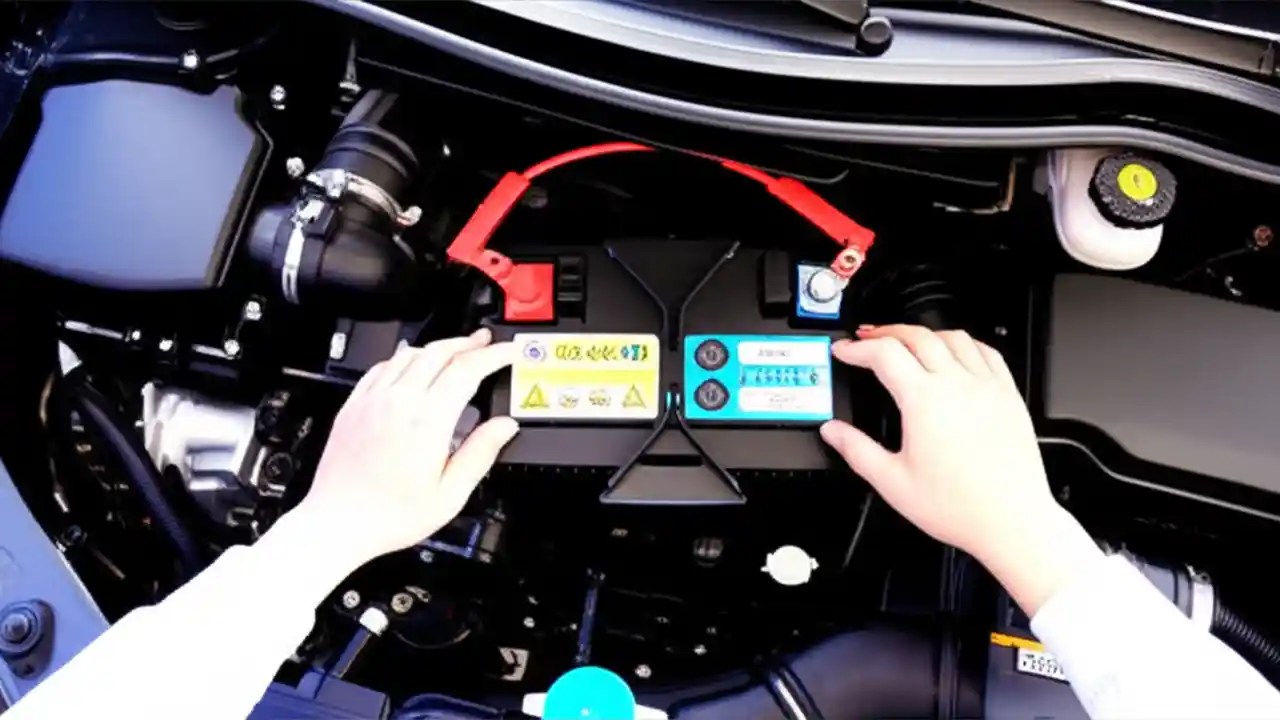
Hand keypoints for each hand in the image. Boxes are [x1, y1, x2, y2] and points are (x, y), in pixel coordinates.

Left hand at [294, 329, 518, 566]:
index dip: (494, 355)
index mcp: (426, 421)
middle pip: (439, 352)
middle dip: (469, 344)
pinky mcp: (354, 405)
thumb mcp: (449, 495)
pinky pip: (381, 367)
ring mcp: (372, 400)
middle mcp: (398, 402)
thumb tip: (504, 427)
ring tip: (455, 352)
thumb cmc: (388, 515)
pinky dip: (404, 358)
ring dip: (438, 348)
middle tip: (487, 343)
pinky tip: (411, 365)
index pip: (467, 369)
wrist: (337, 523)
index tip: (509, 352)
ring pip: (409, 353)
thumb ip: (480, 454)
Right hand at [820, 324, 1101, 613]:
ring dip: (924, 333)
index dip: (856, 348)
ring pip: (953, 337)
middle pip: (916, 336)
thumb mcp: (893, 482)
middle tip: (867, 340)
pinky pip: (987, 352)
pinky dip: (964, 344)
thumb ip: (857, 450)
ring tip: (907, 341)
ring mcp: (987, 387)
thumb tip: (834, 431)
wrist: (1012, 521)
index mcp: (925, 401)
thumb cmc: (961, 507)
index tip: (844, 352)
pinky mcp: (1008, 396)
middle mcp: (958, 385)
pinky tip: (956, 353)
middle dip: (885, 332)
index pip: (884, 354)